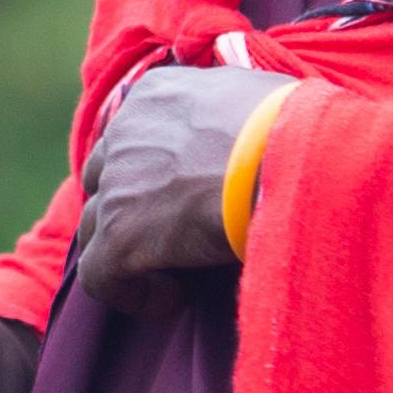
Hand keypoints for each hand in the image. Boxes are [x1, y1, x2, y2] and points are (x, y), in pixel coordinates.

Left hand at [71, 62, 292, 303]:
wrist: (290, 157)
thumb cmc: (294, 127)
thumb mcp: (256, 94)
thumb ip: (229, 106)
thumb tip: (243, 123)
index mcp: (157, 93)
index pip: (134, 132)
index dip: (154, 168)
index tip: (190, 192)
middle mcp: (125, 131)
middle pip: (105, 175)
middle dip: (133, 205)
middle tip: (179, 232)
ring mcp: (118, 184)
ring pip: (98, 224)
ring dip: (133, 250)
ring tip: (181, 272)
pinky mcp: (120, 234)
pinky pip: (99, 275)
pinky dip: (130, 293)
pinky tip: (174, 298)